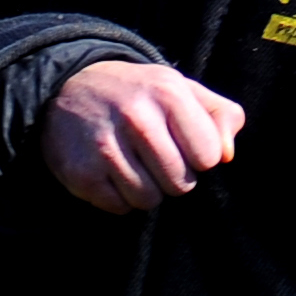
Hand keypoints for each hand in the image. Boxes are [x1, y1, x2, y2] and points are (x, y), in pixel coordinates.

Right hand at [41, 61, 244, 215]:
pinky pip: (120, 207)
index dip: (199, 157)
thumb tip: (227, 155)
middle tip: (157, 160)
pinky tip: (111, 174)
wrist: (68, 88)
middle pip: (180, 184)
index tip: (183, 146)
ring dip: (146, 191)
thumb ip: (221, 115)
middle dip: (174, 178)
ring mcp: (105, 147)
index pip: (208, 156)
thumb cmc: (139, 95)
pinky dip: (120, 198)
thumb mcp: (182, 89)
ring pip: (149, 200)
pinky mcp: (81, 173)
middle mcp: (135, 117)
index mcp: (168, 93)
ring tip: (134, 166)